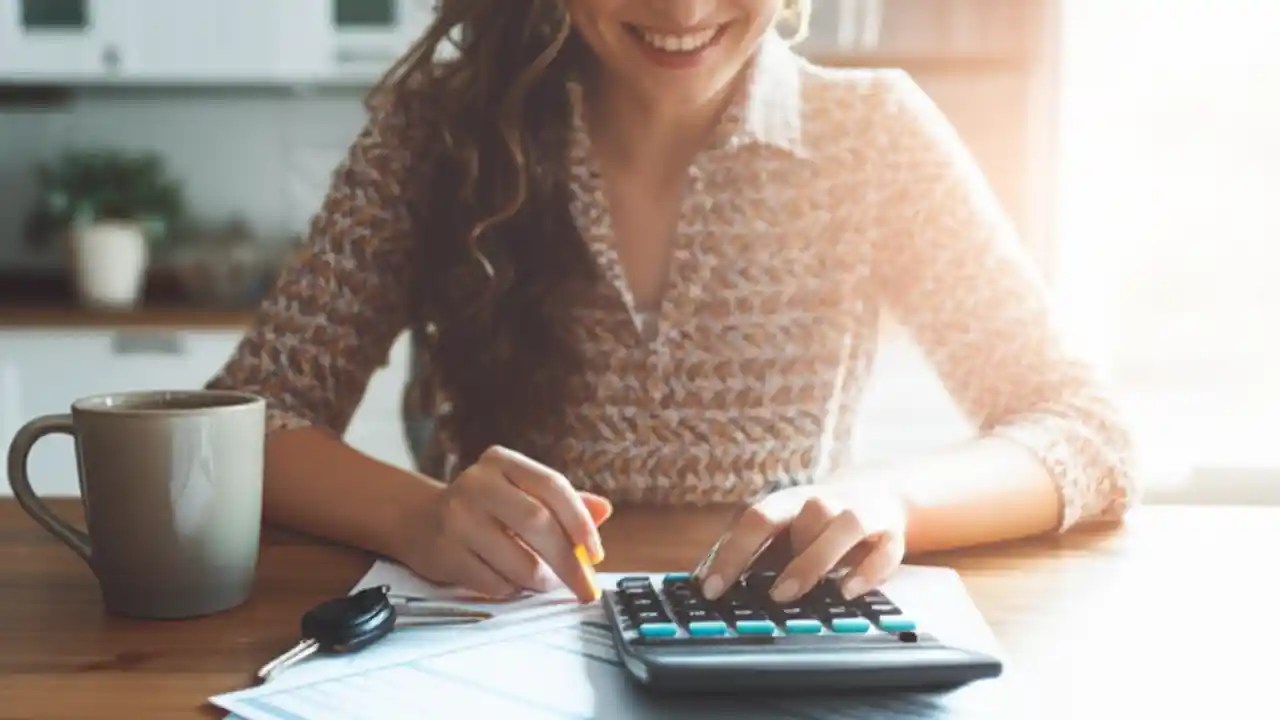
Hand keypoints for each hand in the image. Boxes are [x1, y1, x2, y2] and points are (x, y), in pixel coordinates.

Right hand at [397, 446, 612, 602]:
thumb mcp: (520, 493)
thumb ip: (562, 503)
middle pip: (538, 523)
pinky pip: (495, 583)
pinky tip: (508, 581)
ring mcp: (457, 517)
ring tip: (542, 581)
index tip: (597, 553)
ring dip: (540, 580)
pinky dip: (511, 589)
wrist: (419, 519)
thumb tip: (604, 511)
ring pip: (519, 561)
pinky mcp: (444, 552)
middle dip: (569, 562)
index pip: (553, 487)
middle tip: (584, 588)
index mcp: (502, 462)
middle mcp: (477, 483)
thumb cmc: (484, 508)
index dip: (581, 522)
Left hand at [695, 484, 906, 603]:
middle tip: (768, 595)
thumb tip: (706, 579)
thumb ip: (751, 551)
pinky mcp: (891, 534)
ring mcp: (861, 515)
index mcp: (789, 502)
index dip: (732, 552)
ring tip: (794, 592)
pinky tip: (846, 591)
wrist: (879, 493)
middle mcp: (825, 503)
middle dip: (787, 554)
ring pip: (845, 526)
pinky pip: (884, 551)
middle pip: (808, 515)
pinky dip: (868, 571)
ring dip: (820, 558)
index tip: (710, 587)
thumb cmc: (814, 521)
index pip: (756, 520)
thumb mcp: (782, 528)